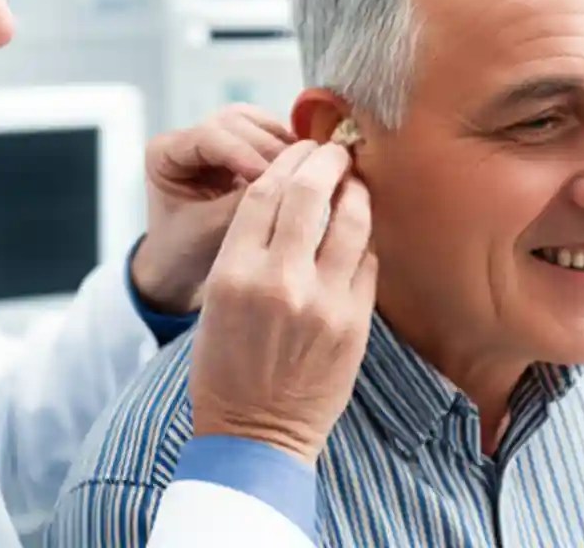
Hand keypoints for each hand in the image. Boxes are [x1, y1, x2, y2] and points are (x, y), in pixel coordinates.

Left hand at [131, 104, 294, 314]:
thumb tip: (289, 184)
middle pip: (235, 123)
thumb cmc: (187, 252)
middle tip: (299, 177)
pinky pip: (270, 135)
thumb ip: (245, 204)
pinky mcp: (242, 147)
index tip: (269, 178)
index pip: (208, 137)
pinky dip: (289, 151)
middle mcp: (189, 137)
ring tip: (305, 175)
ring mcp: (217, 138)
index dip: (242, 153)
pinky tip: (307, 172)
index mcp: (164, 153)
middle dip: (268, 149)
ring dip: (284, 146)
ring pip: (256, 123)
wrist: (184, 269)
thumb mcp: (212, 230)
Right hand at [188, 141, 377, 464]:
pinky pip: (366, 261)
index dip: (287, 161)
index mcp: (234, 272)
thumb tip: (284, 195)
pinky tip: (357, 234)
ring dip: (355, 192)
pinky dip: (363, 239)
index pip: (265, 191)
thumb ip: (247, 248)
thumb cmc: (227, 368)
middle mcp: (278, 281)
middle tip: (335, 152)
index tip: (300, 150)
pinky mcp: (354, 323)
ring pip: (350, 220)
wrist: (254, 433)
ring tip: (354, 183)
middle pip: (309, 192)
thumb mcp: (217, 301)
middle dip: (326, 161)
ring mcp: (322, 302)